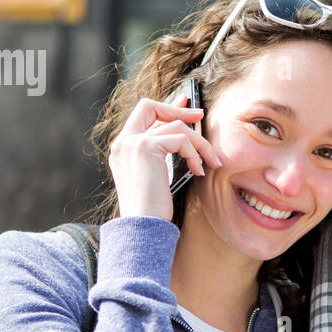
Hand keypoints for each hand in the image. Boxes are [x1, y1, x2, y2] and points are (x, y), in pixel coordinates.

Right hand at [109, 95, 220, 221]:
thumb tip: (184, 134)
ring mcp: (132, 143)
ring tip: (210, 161)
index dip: (165, 108)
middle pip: (150, 106)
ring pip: (175, 125)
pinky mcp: (145, 148)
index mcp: (122, 148)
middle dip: (178, 109)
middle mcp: (123, 142)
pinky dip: (195, 154)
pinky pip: (181, 139)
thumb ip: (162, 153)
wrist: (143, 226)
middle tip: (201, 116)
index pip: (142, 115)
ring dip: (199, 143)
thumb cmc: (153, 208)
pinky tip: (198, 171)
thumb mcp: (156, 175)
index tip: (186, 107)